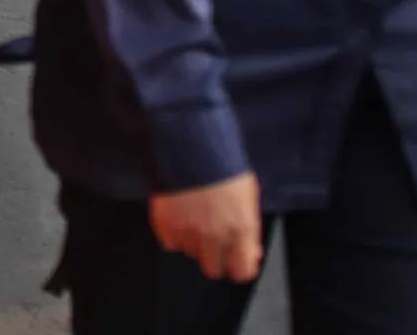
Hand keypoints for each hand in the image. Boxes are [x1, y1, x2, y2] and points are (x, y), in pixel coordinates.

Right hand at [149, 173, 263, 282]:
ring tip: (194, 217)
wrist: (191, 145)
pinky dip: (173, 233)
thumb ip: (248, 229)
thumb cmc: (223, 165)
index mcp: (241, 231)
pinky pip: (170, 242)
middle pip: (213, 269)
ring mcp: (188, 234)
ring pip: (191, 253)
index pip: (242, 271)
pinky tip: (179, 215)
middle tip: (213, 240)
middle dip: (215, 257)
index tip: (237, 258)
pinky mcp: (166, 226)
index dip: (240, 265)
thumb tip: (251, 250)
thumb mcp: (248, 197)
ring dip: (194, 242)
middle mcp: (215, 238)